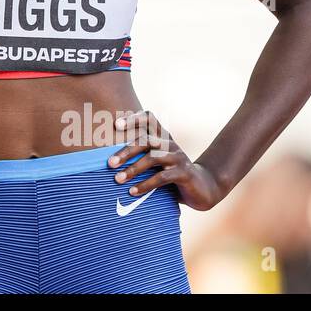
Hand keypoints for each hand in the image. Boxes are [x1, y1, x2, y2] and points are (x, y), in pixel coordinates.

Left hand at [108, 110, 223, 210]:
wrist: (203, 188)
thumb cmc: (171, 174)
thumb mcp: (156, 163)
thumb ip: (139, 157)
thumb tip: (106, 160)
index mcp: (162, 137)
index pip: (149, 119)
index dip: (134, 118)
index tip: (116, 124)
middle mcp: (170, 144)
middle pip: (146, 140)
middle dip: (126, 151)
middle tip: (109, 163)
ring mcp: (178, 157)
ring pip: (153, 158)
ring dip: (133, 169)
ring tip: (117, 179)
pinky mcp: (184, 173)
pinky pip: (162, 178)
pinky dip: (146, 184)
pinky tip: (133, 191)